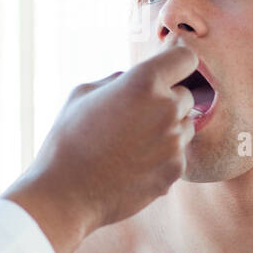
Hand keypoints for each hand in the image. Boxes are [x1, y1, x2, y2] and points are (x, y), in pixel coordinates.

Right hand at [3, 39, 197, 252]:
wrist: (65, 194)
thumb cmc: (68, 139)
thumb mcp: (83, 94)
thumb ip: (118, 79)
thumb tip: (134, 77)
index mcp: (143, 82)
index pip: (185, 59)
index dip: (176, 64)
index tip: (167, 73)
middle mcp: (166, 109)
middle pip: (186, 96)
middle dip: (167, 101)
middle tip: (136, 117)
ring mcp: (174, 142)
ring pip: (185, 126)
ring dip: (168, 130)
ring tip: (132, 143)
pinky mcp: (175, 171)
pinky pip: (178, 155)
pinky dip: (162, 157)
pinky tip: (133, 165)